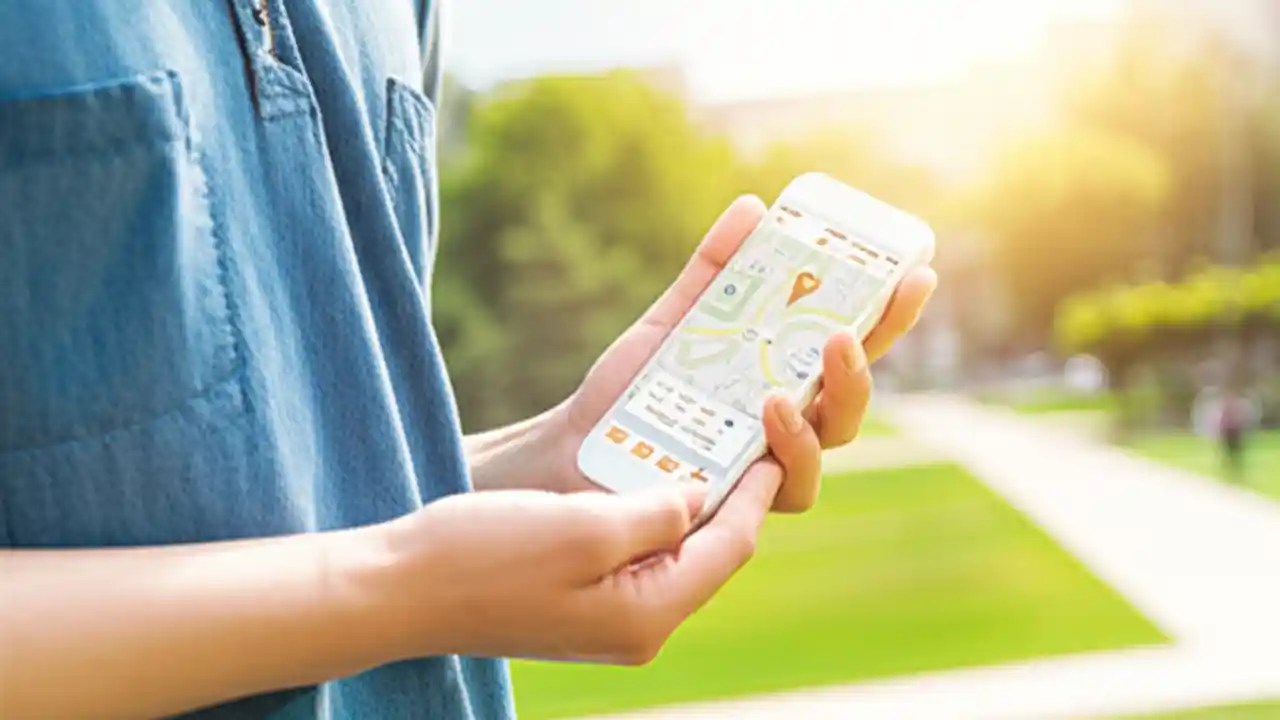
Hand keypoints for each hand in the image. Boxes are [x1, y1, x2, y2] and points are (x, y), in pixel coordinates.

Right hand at [374, 471, 777, 663]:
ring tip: (705, 443)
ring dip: (688, 499)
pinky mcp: (581, 600)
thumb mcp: (585, 526)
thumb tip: (702, 497)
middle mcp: (637, 626)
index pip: (729, 546)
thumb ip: (658, 512)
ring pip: (672, 550)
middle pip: (708, 551)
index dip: (756, 489)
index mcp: (647, 616)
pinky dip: (650, 511)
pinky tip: (647, 472)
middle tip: (748, 432)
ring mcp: (608, 618)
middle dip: (729, 494)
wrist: (401, 589)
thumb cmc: (484, 556)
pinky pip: (635, 552)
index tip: (777, 438)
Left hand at [468, 196, 935, 510]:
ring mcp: (770, 463)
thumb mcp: (673, 322)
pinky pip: (785, 484)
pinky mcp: (744, 501)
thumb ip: (712, 272)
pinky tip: (767, 418)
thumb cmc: (632, 390)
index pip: (852, 343)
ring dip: (825, 409)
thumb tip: (752, 207)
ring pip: (829, 441)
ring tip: (786, 387)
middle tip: (844, 334)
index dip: (891, 313)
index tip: (917, 272)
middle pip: (852, 395)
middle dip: (864, 363)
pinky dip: (786, 450)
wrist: (579, 449)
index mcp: (783, 374)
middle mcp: (788, 421)